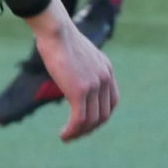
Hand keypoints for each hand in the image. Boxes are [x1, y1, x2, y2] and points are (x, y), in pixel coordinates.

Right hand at [27, 0, 118, 141]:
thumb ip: (82, 67)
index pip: (112, 102)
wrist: (56, 30)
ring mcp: (94, 85)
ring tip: (67, 137)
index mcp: (106, 69)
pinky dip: (72, 131)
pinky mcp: (79, 91)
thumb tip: (72, 73)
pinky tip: (63, 135)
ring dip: (79, 133)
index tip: (86, 122)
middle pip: (103, 115)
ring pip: (91, 121)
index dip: (100, 116)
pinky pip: (79, 120)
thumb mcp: (78, 53)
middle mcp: (105, 78)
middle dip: (89, 128)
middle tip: (75, 134)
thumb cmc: (61, 37)